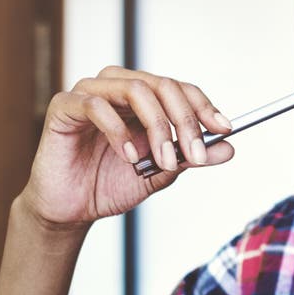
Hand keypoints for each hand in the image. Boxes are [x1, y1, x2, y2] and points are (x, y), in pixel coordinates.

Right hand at [21, 66, 234, 226]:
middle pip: (162, 86)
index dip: (204, 107)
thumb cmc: (109, 185)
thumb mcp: (160, 174)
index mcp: (141, 100)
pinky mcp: (65, 106)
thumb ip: (189, 158)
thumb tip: (228, 149)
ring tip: (162, 161)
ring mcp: (91, 93)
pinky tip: (129, 156)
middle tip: (195, 155)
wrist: (72, 209)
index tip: (225, 129)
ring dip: (156, 126)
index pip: (179, 89)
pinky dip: (119, 131)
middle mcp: (117, 88)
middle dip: (184, 121)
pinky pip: (96, 106)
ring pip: (134, 89)